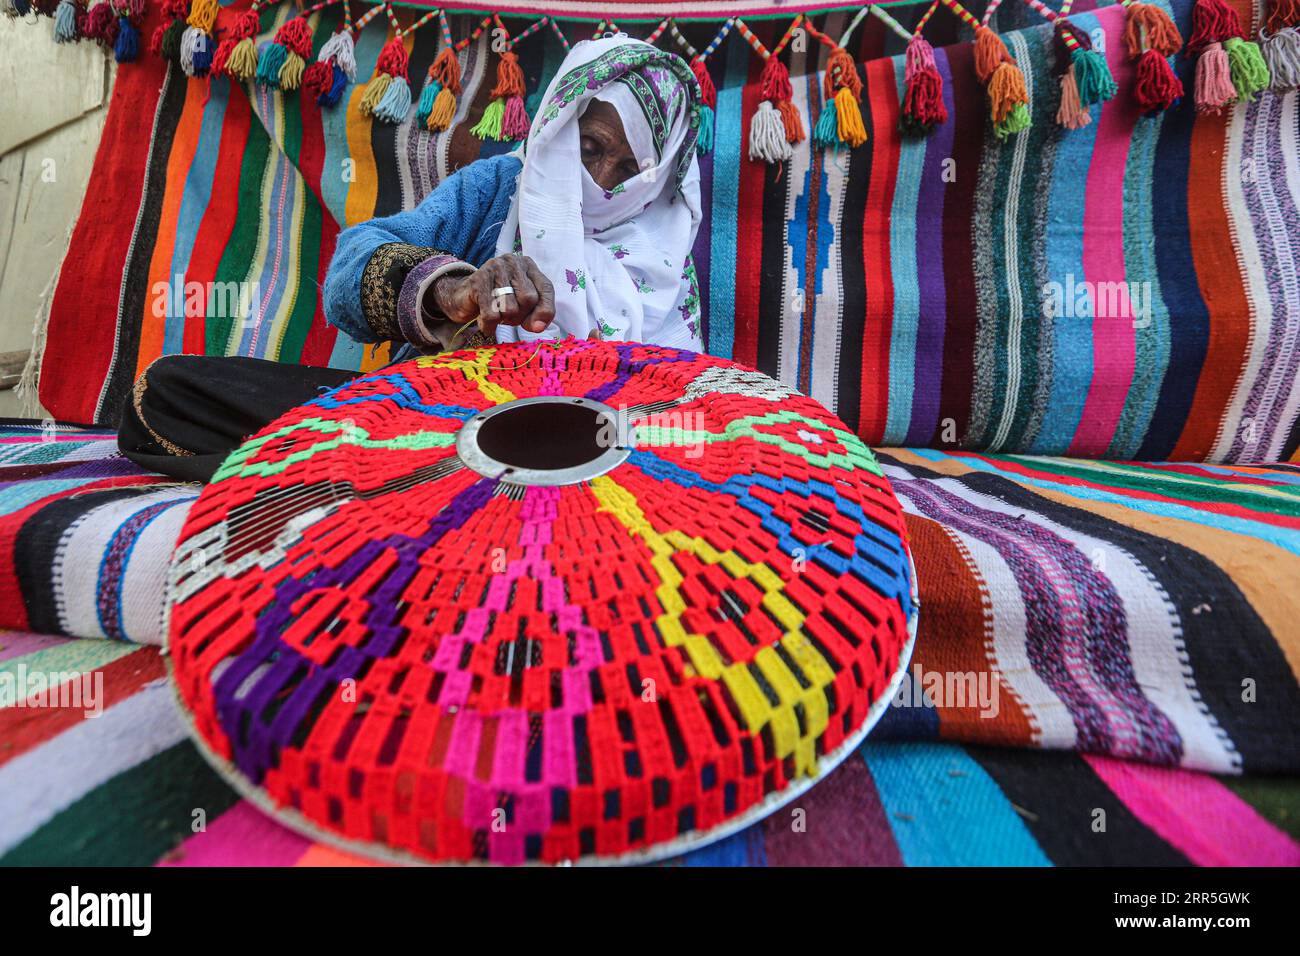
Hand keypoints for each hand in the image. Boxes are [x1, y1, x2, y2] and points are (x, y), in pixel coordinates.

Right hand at [430, 254, 555, 336]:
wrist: (463, 297)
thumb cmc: (499, 301)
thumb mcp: (523, 306)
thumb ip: (537, 313)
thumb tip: (539, 327)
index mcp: (528, 265)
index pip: (546, 289)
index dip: (544, 311)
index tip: (537, 327)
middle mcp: (512, 262)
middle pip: (528, 298)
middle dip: (520, 316)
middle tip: (509, 316)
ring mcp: (494, 268)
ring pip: (510, 308)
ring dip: (503, 320)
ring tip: (496, 314)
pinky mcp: (478, 281)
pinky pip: (491, 314)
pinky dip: (489, 326)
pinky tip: (485, 323)